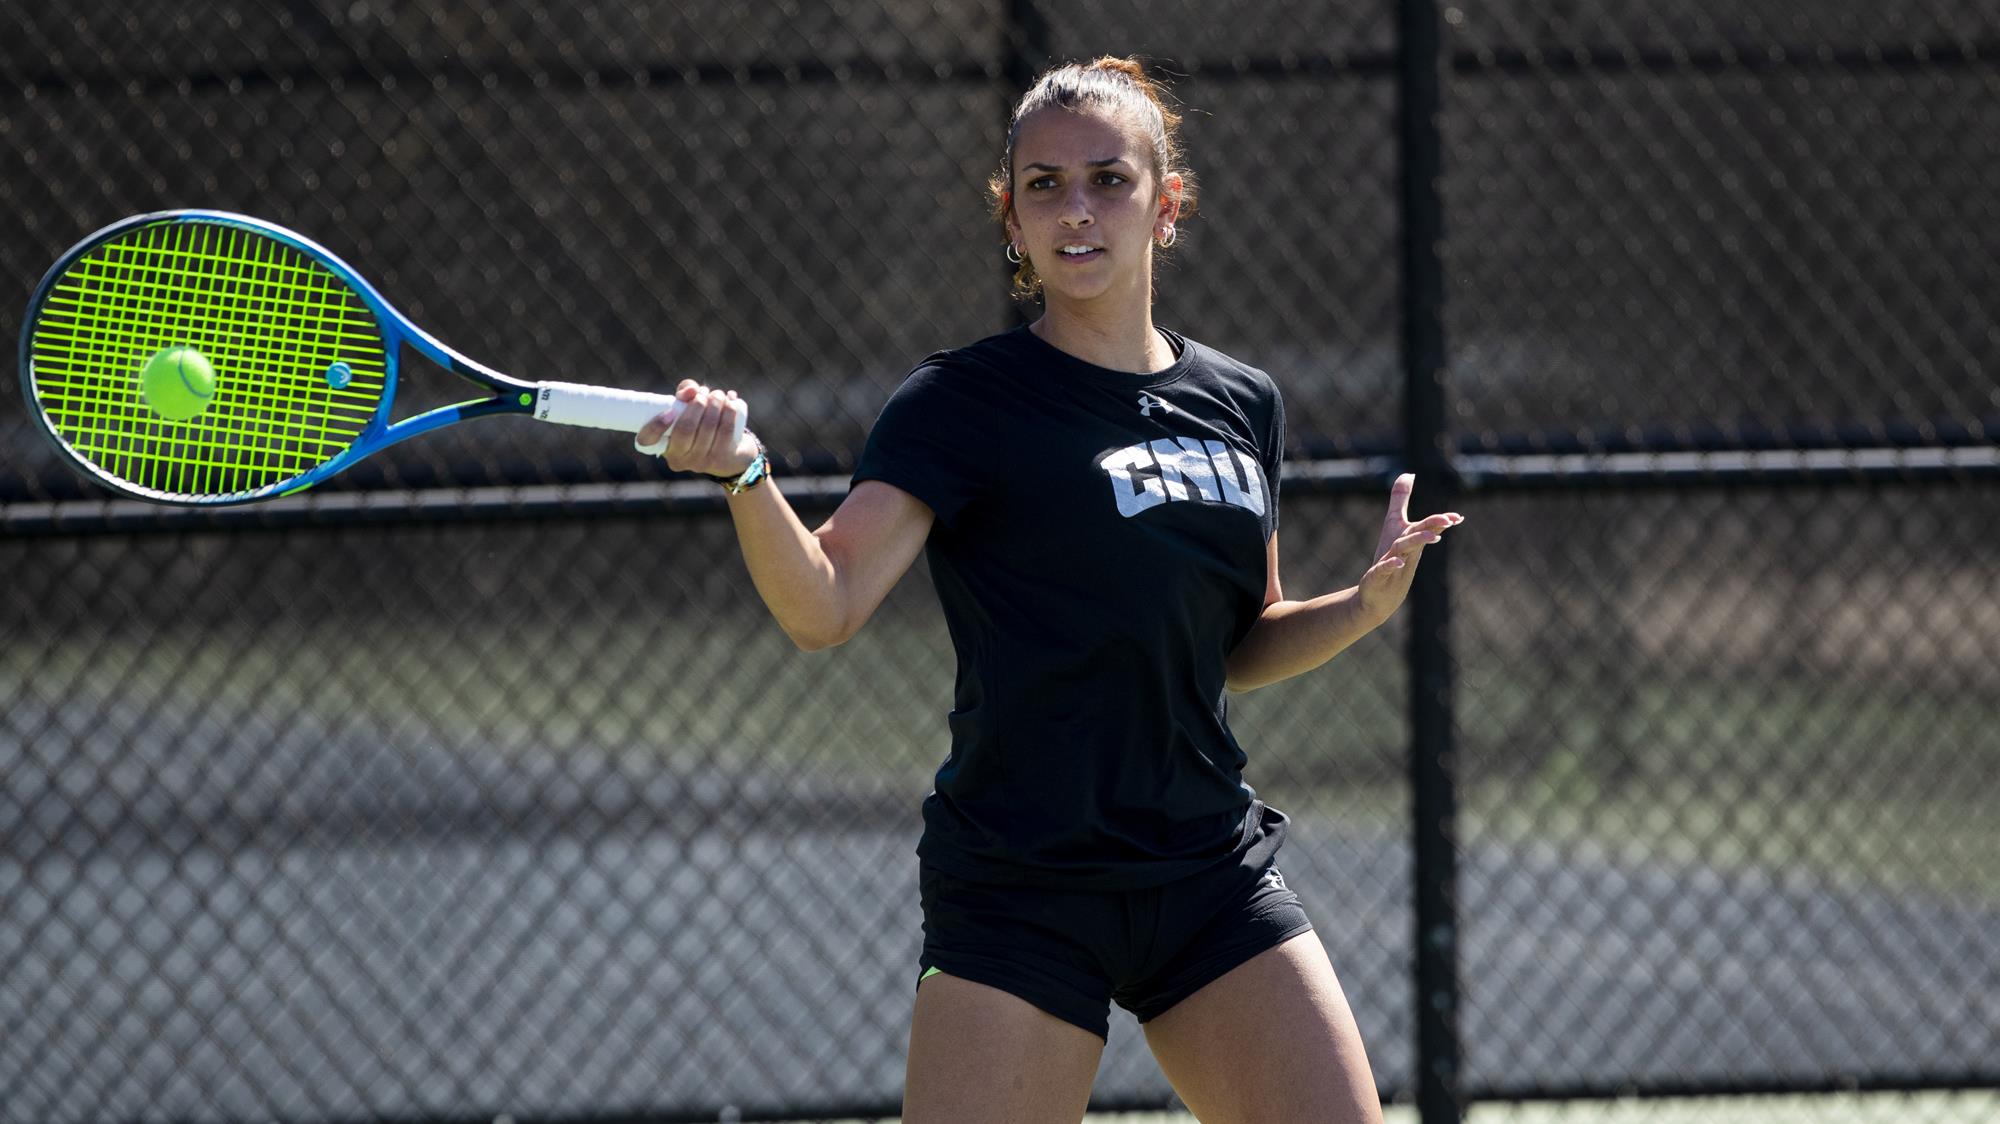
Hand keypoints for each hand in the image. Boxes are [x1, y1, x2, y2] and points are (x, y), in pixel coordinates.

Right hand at [637, 379, 757, 476]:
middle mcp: (678, 459)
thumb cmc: (701, 425)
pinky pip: (725, 430)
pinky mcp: (721, 459)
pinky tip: (731, 402)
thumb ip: (684, 393)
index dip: (655, 426)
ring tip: (718, 395)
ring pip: (708, 427)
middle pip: (685, 429)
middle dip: (697, 404)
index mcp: (663, 447)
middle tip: (704, 393)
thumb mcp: (687, 409)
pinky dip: (729, 411)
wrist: (731, 453)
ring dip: (715, 404)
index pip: (647, 441)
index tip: (670, 411)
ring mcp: (700, 462)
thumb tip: (691, 391)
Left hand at [1357, 473, 1462, 622]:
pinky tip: (1395, 563)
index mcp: (1410, 539)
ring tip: (1431, 537)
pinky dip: (1389, 565)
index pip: (1427, 527)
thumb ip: (1401, 499)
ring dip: (1416, 541)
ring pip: (1403, 550)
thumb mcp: (1394, 525)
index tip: (1458, 517)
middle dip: (1432, 526)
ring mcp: (1392, 565)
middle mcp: (1404, 551)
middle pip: (1418, 535)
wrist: (1377, 594)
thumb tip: (1409, 473)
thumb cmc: (1390, 558)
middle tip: (1450, 520)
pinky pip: (1383, 569)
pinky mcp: (1376, 576)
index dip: (1441, 520)